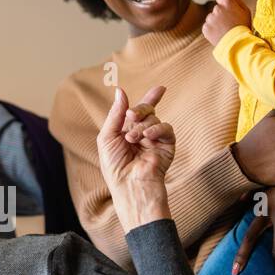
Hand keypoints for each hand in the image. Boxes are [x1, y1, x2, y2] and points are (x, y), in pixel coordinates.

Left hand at [97, 85, 174, 231]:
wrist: (129, 185)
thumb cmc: (114, 166)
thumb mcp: (107, 136)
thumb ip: (116, 113)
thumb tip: (120, 90)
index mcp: (128, 131)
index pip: (140, 111)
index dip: (150, 99)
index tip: (160, 89)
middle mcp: (143, 134)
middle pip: (147, 110)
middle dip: (139, 109)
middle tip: (131, 116)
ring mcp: (156, 140)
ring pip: (155, 118)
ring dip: (142, 126)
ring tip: (132, 139)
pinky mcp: (167, 146)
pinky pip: (166, 129)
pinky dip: (157, 129)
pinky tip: (147, 137)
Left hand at [201, 0, 251, 45]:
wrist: (236, 43)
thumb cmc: (243, 28)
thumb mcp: (246, 12)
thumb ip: (239, 1)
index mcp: (227, 3)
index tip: (224, 5)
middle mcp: (217, 9)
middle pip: (216, 9)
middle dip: (221, 14)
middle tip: (228, 23)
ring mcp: (210, 19)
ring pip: (211, 18)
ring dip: (216, 22)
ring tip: (225, 30)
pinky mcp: (205, 28)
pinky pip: (207, 27)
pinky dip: (211, 30)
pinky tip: (219, 34)